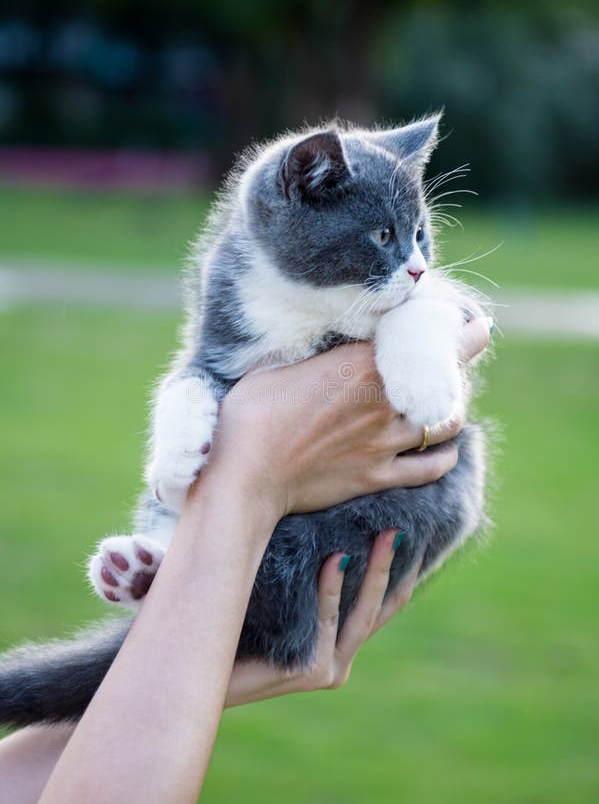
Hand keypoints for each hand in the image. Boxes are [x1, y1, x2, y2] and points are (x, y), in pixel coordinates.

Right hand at [201, 316, 490, 520]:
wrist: (246, 475)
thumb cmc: (251, 413)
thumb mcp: (277, 364)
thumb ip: (314, 354)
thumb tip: (321, 344)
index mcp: (360, 363)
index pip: (426, 341)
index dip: (461, 333)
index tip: (477, 328)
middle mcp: (383, 400)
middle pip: (447, 381)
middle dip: (457, 372)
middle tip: (451, 367)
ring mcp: (385, 441)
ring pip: (447, 423)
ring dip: (453, 412)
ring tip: (447, 405)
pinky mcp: (379, 476)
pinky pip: (432, 467)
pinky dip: (445, 456)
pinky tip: (445, 449)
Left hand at [225, 528, 420, 705]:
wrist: (197, 662)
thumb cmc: (234, 622)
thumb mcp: (283, 593)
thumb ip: (307, 574)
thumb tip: (332, 523)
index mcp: (337, 645)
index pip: (380, 605)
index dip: (401, 572)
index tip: (416, 536)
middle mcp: (338, 660)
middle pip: (380, 608)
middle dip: (395, 566)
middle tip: (405, 526)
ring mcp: (326, 670)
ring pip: (360, 615)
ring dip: (375, 571)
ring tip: (384, 534)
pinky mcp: (307, 673)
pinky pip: (325, 620)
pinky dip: (331, 588)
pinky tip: (335, 558)